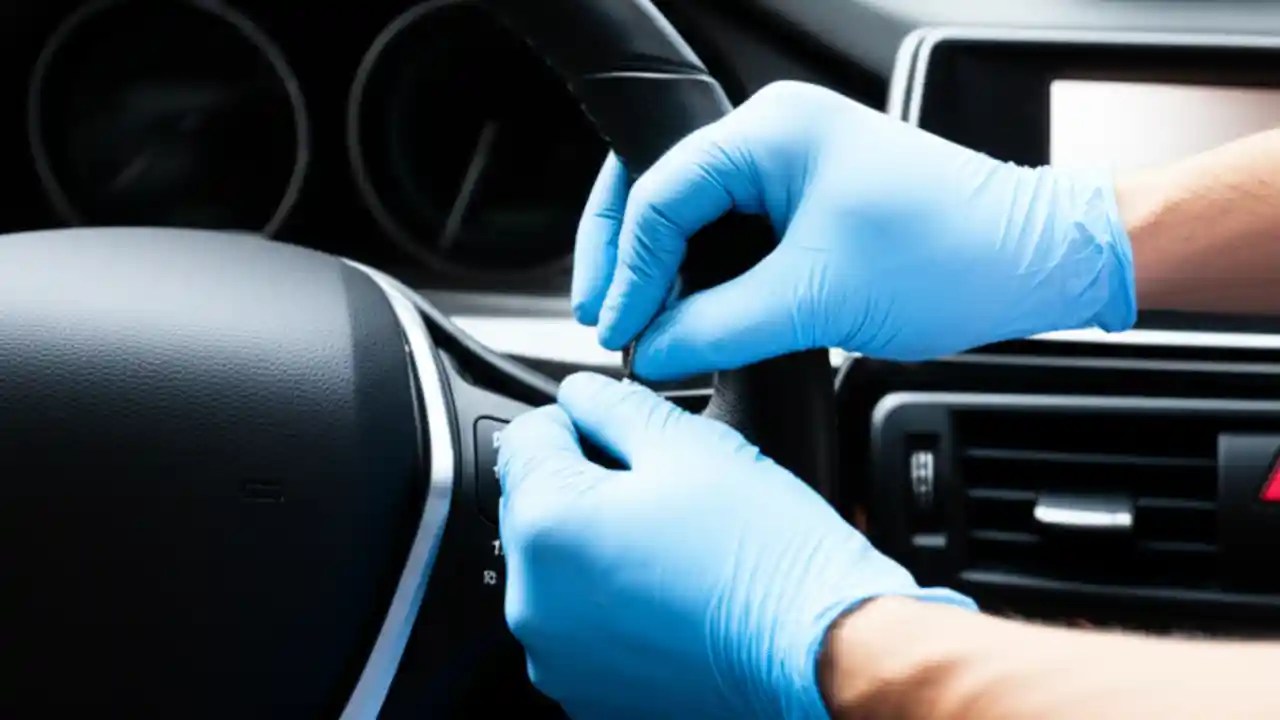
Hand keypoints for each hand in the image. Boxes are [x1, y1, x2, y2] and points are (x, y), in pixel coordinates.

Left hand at [497, 372, 973, 718]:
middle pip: (535, 506)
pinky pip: (580, 625)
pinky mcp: (587, 691)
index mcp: (549, 527)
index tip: (622, 436)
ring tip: (672, 549)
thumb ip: (613, 403)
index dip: (579, 422)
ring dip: (595, 547)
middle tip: (662, 495)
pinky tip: (671, 594)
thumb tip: (580, 392)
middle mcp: (535, 601)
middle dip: (585, 487)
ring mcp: (558, 655)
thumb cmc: (770, 555)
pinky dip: (611, 604)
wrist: (826, 651)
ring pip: (557, 569)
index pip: (526, 436)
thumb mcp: (691, 444)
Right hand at [572, 80, 1135, 379]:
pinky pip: (725, 229)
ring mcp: (786, 164)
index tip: (617, 326)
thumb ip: (718, 327)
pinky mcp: (801, 199)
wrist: (1032, 261)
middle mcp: (772, 134)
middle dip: (622, 253)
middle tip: (604, 315)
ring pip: (686, 210)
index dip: (629, 266)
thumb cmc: (953, 253)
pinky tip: (683, 310)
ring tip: (636, 321)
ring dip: (657, 265)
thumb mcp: (818, 299)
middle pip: (655, 188)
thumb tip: (652, 347)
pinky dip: (697, 271)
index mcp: (772, 130)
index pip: (660, 193)